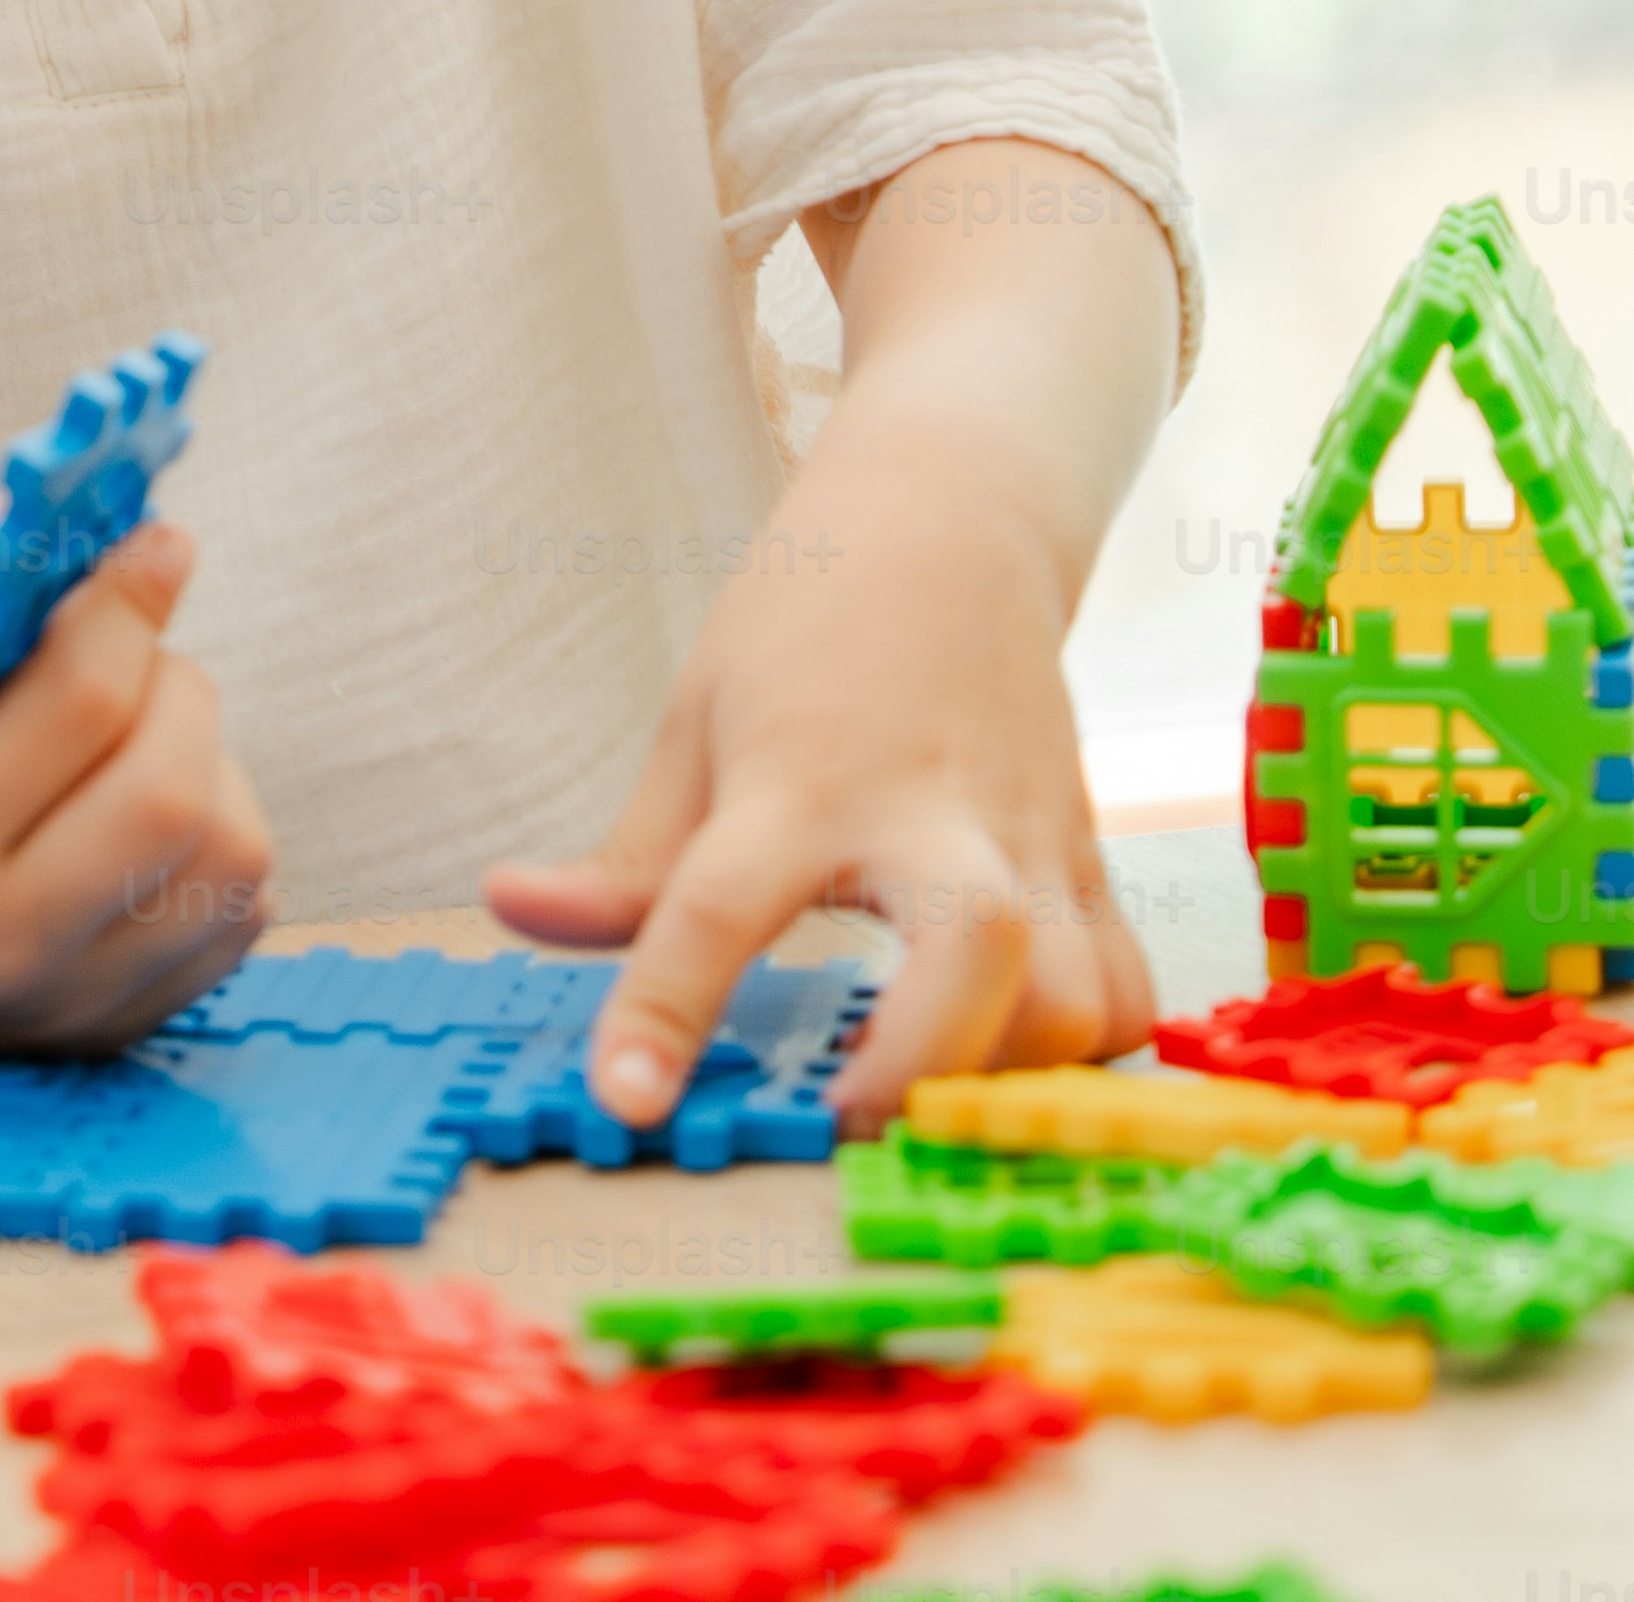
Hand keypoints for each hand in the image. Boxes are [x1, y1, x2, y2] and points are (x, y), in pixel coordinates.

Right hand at [0, 524, 270, 1045]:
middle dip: (174, 687)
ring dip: (204, 765)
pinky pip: (241, 910)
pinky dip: (214, 837)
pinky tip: (132, 816)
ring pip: (232, 853)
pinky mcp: (126, 1025)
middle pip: (175, 793)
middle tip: (125, 659)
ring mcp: (73, 1001)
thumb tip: (45, 527)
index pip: (82, 704)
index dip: (129, 601)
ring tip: (122, 745)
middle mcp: (4, 945)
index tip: (152, 543)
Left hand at [483, 424, 1151, 1132]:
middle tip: (844, 1117)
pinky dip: (1085, 1049)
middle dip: (918, 1065)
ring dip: (1007, 1073)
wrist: (957, 515)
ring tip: (925, 1090)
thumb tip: (511, 910)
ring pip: (1072, 989)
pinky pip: (1123, 987)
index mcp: (800, 779)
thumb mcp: (694, 724)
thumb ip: (623, 858)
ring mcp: (1027, 838)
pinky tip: (1011, 1057)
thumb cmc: (811, 620)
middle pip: (973, 949)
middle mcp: (930, 812)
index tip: (627, 1101)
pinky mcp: (1088, 857)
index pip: (721, 902)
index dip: (664, 1010)